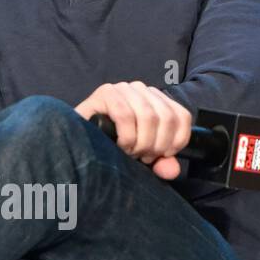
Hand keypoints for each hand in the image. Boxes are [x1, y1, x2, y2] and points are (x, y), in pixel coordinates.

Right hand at [75, 80, 192, 179]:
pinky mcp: (106, 93)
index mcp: (156, 100)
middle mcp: (142, 90)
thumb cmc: (111, 145)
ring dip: (141, 143)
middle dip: (157, 145)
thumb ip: (160, 162)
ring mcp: (124, 89)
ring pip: (148, 116)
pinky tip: (119, 145)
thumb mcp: (141, 156)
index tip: (161, 156)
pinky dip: (126, 137)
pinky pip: (125, 115)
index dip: (176, 141)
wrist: (77, 140)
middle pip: (167, 118)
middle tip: (141, 157)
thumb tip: (171, 170)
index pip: (182, 116)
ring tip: (129, 152)